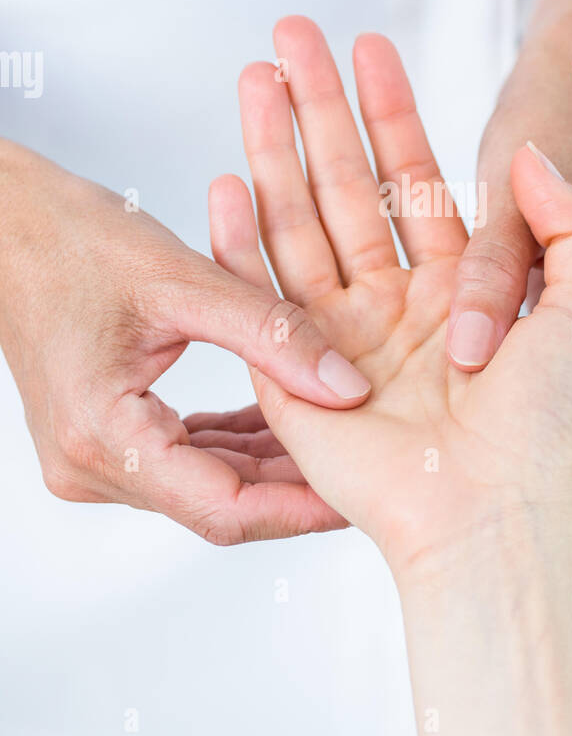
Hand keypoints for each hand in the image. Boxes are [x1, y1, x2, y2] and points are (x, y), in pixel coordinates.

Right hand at [0, 139, 370, 543]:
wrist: (10, 225)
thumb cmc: (74, 240)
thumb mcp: (188, 281)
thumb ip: (275, 335)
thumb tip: (350, 390)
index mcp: (105, 437)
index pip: (224, 509)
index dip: (302, 508)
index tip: (362, 497)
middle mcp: (92, 465)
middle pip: (220, 503)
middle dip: (298, 484)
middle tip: (372, 461)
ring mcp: (95, 457)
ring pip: (208, 483)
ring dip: (273, 461)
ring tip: (343, 434)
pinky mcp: (106, 437)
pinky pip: (187, 457)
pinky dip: (237, 440)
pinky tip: (285, 412)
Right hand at [206, 18, 571, 574]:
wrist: (492, 518)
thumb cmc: (548, 426)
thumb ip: (571, 221)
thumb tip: (528, 155)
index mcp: (458, 289)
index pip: (415, 180)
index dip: (392, 112)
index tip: (368, 46)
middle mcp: (394, 308)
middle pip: (347, 188)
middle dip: (320, 110)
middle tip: (292, 35)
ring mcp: (341, 340)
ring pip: (299, 224)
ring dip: (274, 150)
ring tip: (255, 76)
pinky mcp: (297, 379)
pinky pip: (261, 297)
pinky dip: (239, 239)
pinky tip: (226, 175)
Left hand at [446, 37, 571, 488]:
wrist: (570, 81)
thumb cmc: (550, 126)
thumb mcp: (512, 197)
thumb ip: (495, 271)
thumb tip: (474, 353)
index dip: (569, 474)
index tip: (493, 476)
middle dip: (525, 461)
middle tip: (447, 478)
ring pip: (555, 406)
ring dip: (502, 419)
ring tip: (426, 438)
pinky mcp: (560, 312)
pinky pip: (526, 364)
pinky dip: (488, 376)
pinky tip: (424, 381)